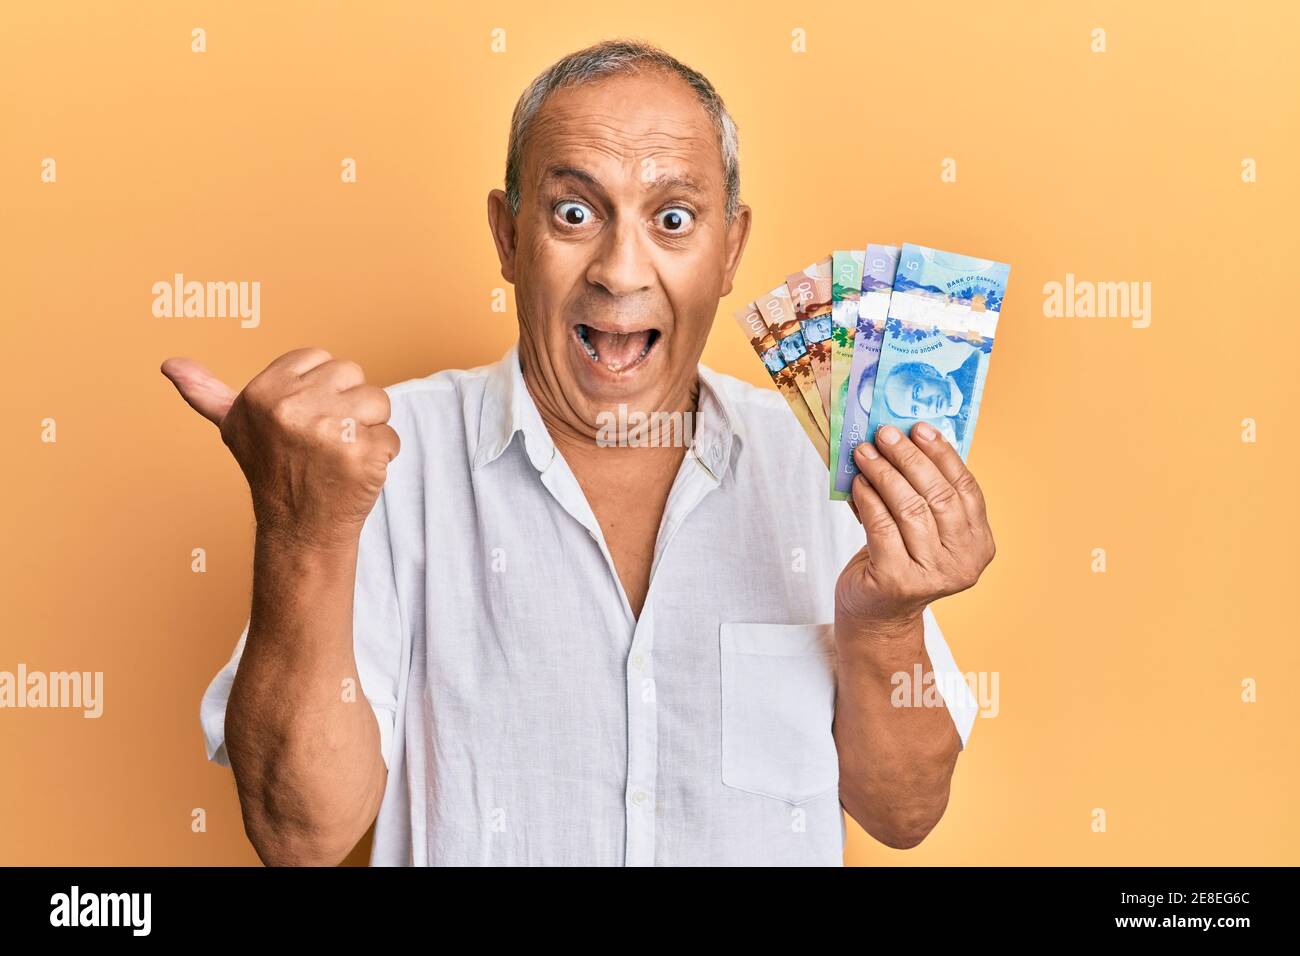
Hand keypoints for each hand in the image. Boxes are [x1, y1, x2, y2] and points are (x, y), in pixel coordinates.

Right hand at [160, 349, 399, 549]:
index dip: (320, 389)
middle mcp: (292, 408)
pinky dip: (383, 455)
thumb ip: (206, 393)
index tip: (302, 421)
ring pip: (379, 401)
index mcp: (263, 392)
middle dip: (347, 405)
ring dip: (369, 429)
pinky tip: (355, 474)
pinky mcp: (363, 455)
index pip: (321, 358)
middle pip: (353, 374)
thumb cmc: (272, 470)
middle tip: (323, 442)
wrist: (298, 530)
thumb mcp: (234, 427)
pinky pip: (392, 436)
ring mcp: (329, 432)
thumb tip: (168, 364)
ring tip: (340, 455)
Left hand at [836, 422, 994, 637]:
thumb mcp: (923, 531)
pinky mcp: (898, 580)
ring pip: (910, 509)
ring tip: (865, 453)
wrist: (877, 617)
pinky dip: (869, 499)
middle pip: (938, 496)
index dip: (943, 455)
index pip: (965, 489)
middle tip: (885, 434)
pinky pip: (882, 526)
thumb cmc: (899, 564)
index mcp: (979, 545)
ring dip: (884, 474)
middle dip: (909, 459)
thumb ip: (925, 494)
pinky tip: (858, 483)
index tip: (919, 429)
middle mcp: (963, 563)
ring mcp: (932, 575)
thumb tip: (904, 440)